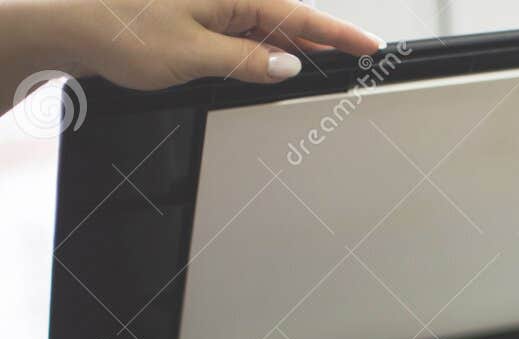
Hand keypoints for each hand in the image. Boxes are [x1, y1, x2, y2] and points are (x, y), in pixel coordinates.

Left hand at [43, 0, 382, 87]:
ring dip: (288, 51)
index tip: (372, 46)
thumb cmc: (117, 30)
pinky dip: (258, 54)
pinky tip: (269, 68)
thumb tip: (285, 65)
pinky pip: (238, 37)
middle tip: (357, 61)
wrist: (66, 28)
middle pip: (285, 21)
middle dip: (321, 42)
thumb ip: (247, 61)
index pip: (299, 17)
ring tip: (323, 69)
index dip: (339, 34)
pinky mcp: (190, 22)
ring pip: (262, 31)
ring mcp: (205, 8)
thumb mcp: (193, 54)